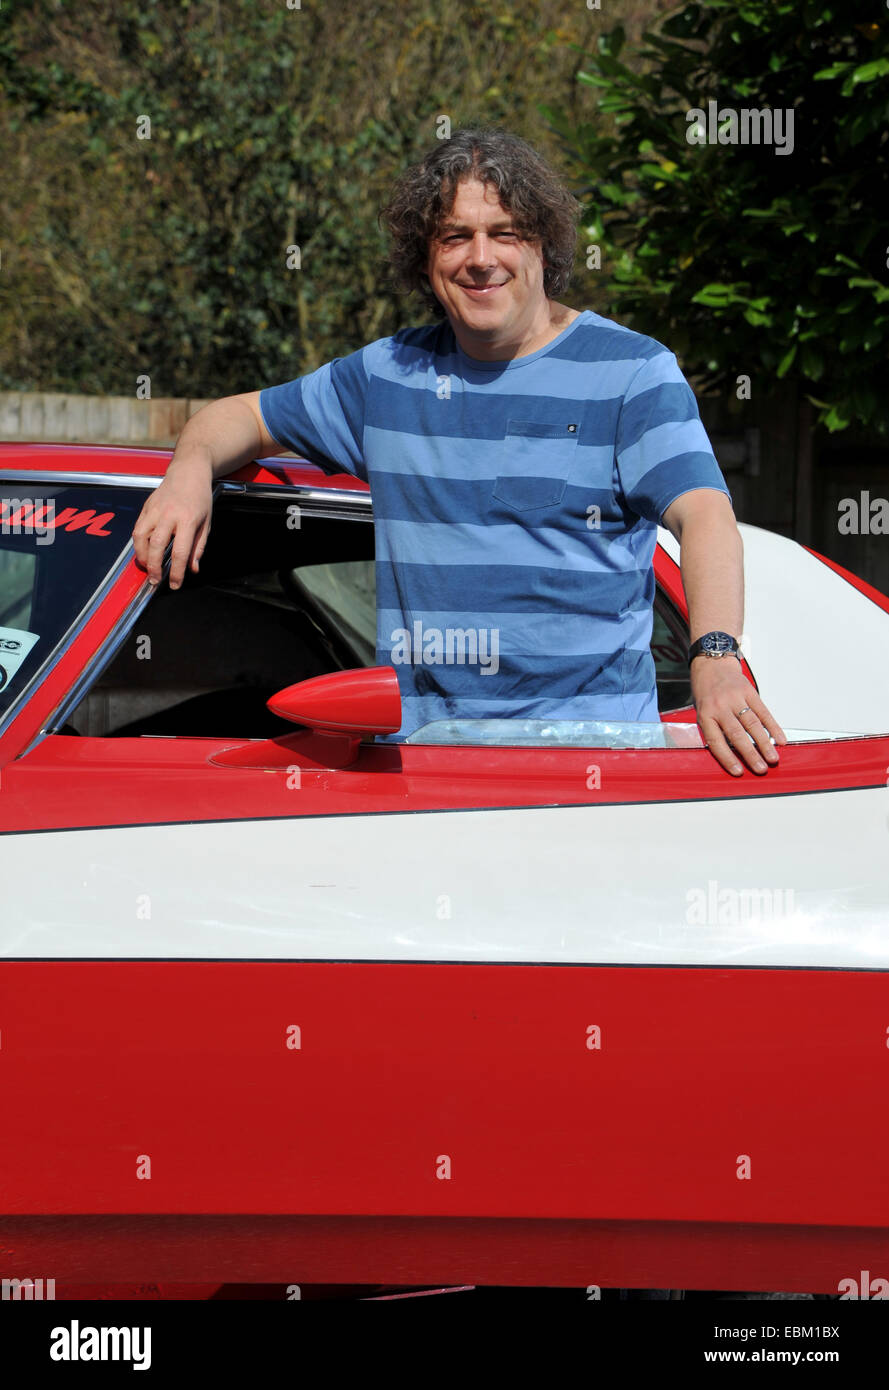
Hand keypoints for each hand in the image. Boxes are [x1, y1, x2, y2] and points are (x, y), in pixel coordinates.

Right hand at [132, 457, 212, 588]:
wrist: (188, 472)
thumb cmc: (200, 498)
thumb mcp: (207, 523)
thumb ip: (198, 547)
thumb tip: (193, 569)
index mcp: (187, 520)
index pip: (179, 551)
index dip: (176, 572)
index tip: (174, 584)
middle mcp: (168, 514)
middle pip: (155, 545)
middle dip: (153, 567)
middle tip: (154, 580)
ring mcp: (154, 509)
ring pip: (140, 537)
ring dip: (141, 556)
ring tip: (147, 567)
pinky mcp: (146, 506)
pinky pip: (137, 528)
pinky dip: (138, 544)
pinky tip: (144, 552)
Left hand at [691, 656, 786, 775]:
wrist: (712, 663)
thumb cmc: (706, 691)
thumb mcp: (702, 711)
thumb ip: (715, 730)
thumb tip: (733, 755)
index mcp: (705, 715)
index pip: (716, 741)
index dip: (727, 758)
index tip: (739, 771)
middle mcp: (720, 707)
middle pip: (737, 734)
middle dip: (750, 754)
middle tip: (761, 769)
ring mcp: (735, 698)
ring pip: (752, 724)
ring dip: (764, 743)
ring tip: (773, 758)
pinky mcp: (749, 691)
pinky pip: (763, 711)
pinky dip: (773, 726)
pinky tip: (780, 739)